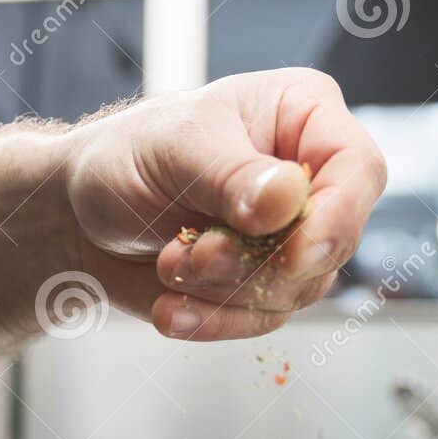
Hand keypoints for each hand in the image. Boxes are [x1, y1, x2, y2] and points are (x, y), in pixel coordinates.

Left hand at [63, 67, 386, 340]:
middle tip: (193, 252)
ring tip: (169, 263)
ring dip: (223, 291)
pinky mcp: (261, 285)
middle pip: (329, 243)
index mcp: (304, 117)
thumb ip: (233, 176)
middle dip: (254, 263)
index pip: (359, 169)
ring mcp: (290, 238)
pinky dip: (211, 320)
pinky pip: (259, 321)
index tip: (294, 253)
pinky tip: (171, 308)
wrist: (79, 212)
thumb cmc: (126, 155)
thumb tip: (287, 200)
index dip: (338, 218)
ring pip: (295, 291)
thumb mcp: (175, 149)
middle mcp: (309, 179)